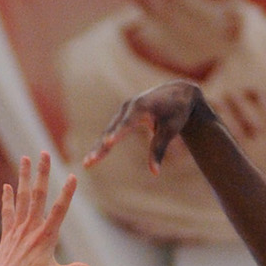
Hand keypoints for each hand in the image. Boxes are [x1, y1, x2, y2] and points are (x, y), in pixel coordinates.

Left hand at [0, 152, 92, 265]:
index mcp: (45, 237)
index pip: (59, 210)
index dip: (67, 193)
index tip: (72, 176)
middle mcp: (30, 229)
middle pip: (37, 195)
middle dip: (42, 173)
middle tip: (44, 153)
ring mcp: (17, 230)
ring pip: (21, 198)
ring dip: (24, 177)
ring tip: (25, 158)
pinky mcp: (7, 235)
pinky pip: (8, 212)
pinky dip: (8, 198)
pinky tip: (7, 185)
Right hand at [83, 80, 202, 173]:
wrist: (177, 92)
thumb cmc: (176, 111)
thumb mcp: (171, 130)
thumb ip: (159, 150)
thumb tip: (155, 173)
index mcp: (142, 107)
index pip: (128, 123)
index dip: (118, 133)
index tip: (108, 142)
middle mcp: (129, 106)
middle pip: (112, 129)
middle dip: (101, 146)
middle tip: (90, 161)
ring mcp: (124, 110)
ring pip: (108, 131)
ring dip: (98, 147)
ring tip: (87, 163)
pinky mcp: (123, 115)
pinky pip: (111, 130)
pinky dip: (103, 143)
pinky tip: (95, 156)